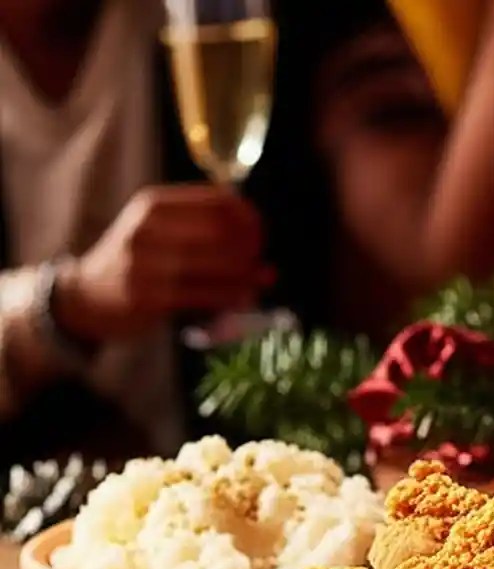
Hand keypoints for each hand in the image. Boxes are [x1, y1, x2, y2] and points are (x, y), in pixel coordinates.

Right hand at [57, 185, 271, 342]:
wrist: (84, 297)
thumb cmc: (132, 258)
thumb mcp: (153, 225)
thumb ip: (197, 219)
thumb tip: (253, 224)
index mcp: (153, 205)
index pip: (216, 200)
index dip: (247, 215)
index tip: (260, 229)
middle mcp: (148, 229)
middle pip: (222, 231)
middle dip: (251, 245)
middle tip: (261, 257)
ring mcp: (148, 264)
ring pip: (219, 265)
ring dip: (248, 273)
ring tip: (263, 277)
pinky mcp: (151, 298)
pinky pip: (207, 294)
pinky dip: (233, 295)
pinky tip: (246, 296)